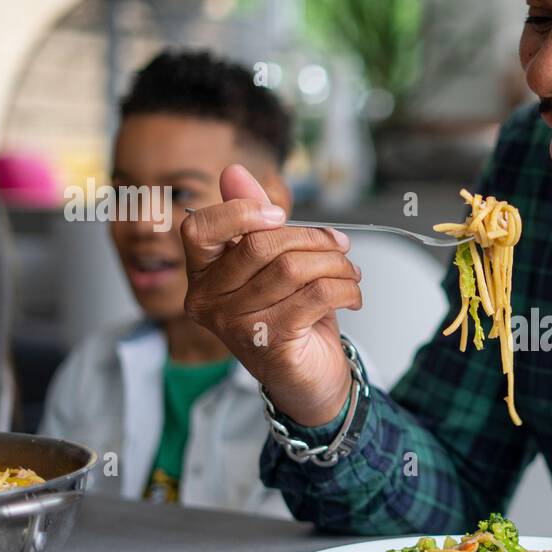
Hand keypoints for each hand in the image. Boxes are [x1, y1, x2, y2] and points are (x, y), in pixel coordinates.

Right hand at [180, 164, 362, 426]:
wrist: (310, 379)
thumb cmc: (291, 316)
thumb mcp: (274, 262)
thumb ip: (253, 219)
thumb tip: (233, 171)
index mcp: (202, 275)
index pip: (198, 229)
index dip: (240, 212)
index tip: (280, 213)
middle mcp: (209, 302)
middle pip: (260, 245)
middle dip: (312, 239)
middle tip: (340, 246)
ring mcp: (236, 326)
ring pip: (293, 268)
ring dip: (335, 264)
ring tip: (351, 272)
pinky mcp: (272, 343)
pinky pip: (317, 295)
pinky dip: (346, 288)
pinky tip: (353, 294)